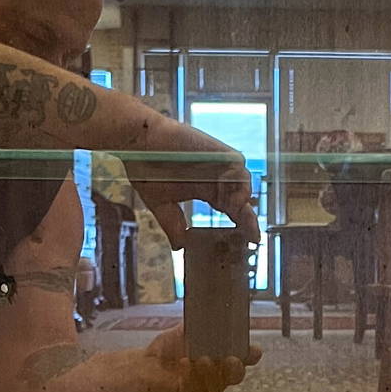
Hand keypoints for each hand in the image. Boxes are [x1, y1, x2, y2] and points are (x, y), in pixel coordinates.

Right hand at [124, 117, 260, 247]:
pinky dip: (240, 180)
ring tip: (239, 215)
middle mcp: (215, 178)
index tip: (250, 240)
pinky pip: (239, 165)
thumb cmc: (146, 170)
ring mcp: (218, 164)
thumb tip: (179, 248)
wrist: (138, 143)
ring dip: (244, 200)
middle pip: (241, 199)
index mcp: (206, 190)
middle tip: (251, 236)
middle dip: (248, 218)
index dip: (242, 225)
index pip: (231, 210)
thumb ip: (172, 225)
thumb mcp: (161, 205)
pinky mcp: (218, 151)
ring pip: (244, 183)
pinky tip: (235, 196)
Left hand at [142, 326, 261, 391]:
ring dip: (212, 372)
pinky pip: (199, 389)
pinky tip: (185, 364)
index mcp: (222, 355)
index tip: (253, 351)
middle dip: (236, 368)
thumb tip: (212, 306)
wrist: (146, 365)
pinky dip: (193, 376)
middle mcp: (219, 373)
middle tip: (231, 360)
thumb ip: (200, 323)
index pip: (245, 356)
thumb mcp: (186, 331)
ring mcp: (207, 387)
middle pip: (236, 374)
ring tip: (202, 359)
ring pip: (219, 384)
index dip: (251, 354)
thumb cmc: (168, 348)